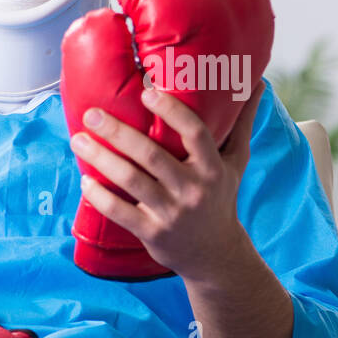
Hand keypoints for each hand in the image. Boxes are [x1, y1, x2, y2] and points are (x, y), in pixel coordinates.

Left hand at [70, 79, 264, 281]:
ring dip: (100, 158)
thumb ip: (241, 123)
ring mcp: (172, 213)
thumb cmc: (221, 198)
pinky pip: (121, 212)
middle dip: (118, 132)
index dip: (171, 112)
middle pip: (152, 155)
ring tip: (78, 139)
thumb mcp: (236, 162)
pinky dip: (100, 196)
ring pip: (131, 180)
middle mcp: (193, 189)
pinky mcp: (153, 233)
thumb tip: (258, 82)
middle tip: (92, 114)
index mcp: (213, 168)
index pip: (195, 133)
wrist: (216, 255)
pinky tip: (85, 180)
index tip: (147, 92)